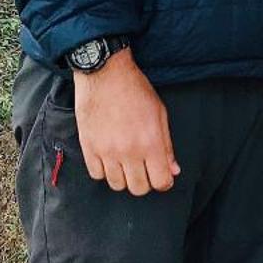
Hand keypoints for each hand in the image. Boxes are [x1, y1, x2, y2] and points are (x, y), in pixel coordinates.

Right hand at [73, 50, 179, 195]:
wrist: (105, 73)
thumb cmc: (135, 90)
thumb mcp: (159, 114)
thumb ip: (167, 146)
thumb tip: (173, 170)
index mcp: (150, 143)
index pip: (161, 182)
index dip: (164, 182)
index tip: (161, 176)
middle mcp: (129, 151)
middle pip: (138, 188)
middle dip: (144, 182)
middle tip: (143, 169)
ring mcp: (106, 151)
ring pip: (117, 185)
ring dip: (123, 177)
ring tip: (125, 162)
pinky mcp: (89, 147)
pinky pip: (97, 174)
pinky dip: (104, 171)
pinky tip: (109, 158)